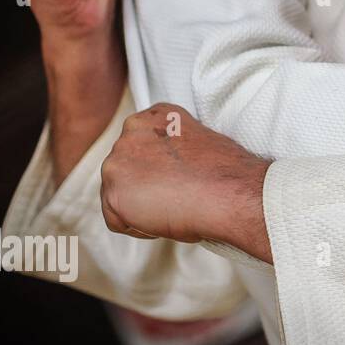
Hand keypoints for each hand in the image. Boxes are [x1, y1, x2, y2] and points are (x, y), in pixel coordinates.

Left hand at [101, 103, 272, 260]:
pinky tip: (165, 219)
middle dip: (144, 189)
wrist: (231, 194)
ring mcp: (117, 161)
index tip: (176, 179)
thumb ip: (170, 149)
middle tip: (175, 197)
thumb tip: (164, 170)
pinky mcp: (114, 193)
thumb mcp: (196, 143)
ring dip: (141, 208)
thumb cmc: (225, 175)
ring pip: (116, 195)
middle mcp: (130, 132)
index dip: (157, 170)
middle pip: (123, 170)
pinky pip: (116, 221)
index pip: (139, 148)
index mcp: (154, 117)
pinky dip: (139, 228)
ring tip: (173, 208)